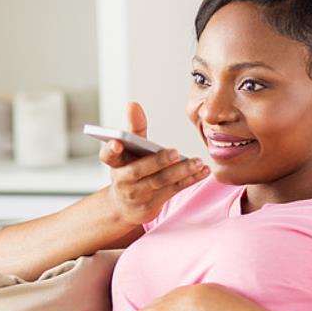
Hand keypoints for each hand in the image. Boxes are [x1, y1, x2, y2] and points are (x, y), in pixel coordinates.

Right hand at [99, 102, 210, 226]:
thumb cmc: (130, 170)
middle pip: (138, 170)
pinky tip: (203, 171)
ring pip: (160, 181)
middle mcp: (123, 180)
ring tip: (197, 162)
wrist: (127, 206)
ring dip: (181, 171)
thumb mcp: (129, 151)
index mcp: (115, 163)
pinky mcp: (153, 203)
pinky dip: (190, 180)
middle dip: (157, 162)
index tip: (116, 143)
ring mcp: (138, 194)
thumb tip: (133, 104)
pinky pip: (174, 190)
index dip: (111, 149)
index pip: (108, 155)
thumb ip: (134, 129)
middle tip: (175, 152)